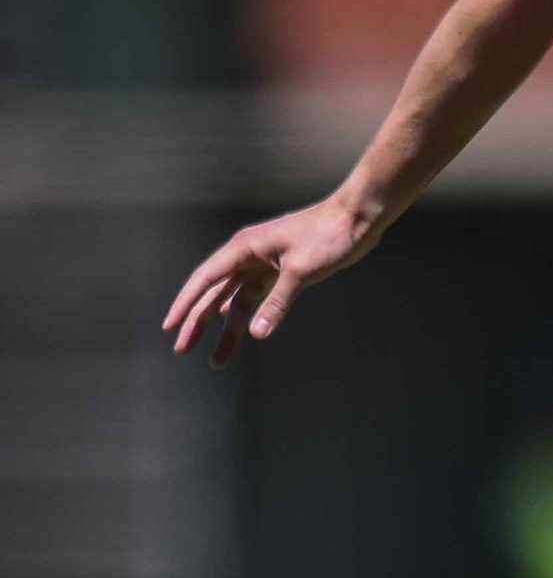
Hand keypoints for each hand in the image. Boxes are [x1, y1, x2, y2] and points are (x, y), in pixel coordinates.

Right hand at [164, 194, 379, 366]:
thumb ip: (278, 303)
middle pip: (215, 295)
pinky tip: (239, 328)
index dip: (185, 305)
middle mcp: (248, 255)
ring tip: (216, 358)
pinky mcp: (284, 271)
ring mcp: (265, 263)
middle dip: (198, 324)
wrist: (357, 218)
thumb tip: (256, 333)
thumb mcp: (301, 271)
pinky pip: (257, 297)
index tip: (169, 327)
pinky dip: (247, 313)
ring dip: (227, 328)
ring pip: (237, 301)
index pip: (204, 280)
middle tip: (182, 351)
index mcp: (243, 248)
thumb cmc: (328, 236)